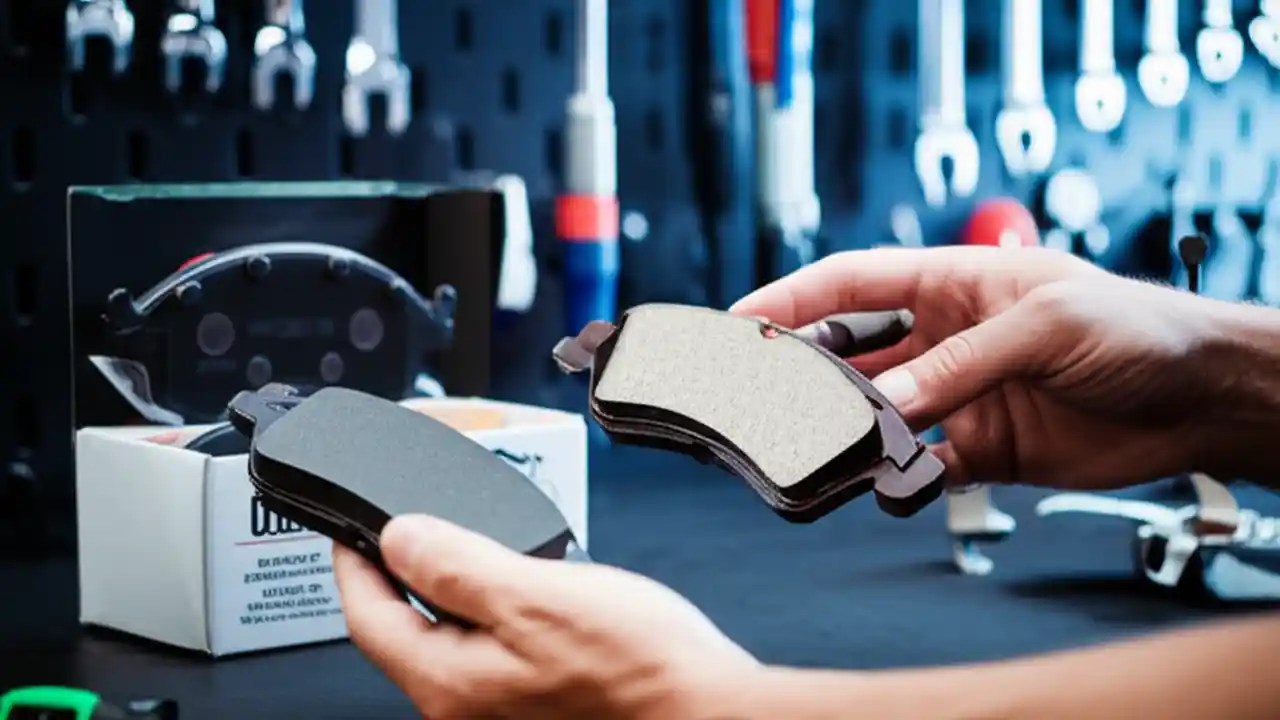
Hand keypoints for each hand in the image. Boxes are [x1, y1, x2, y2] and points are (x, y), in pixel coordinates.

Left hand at [333, 515, 759, 719]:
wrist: (704, 712)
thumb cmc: (636, 669)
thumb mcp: (534, 594)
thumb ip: (456, 565)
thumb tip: (398, 538)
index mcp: (449, 682)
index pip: (367, 618)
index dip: (351, 562)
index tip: (346, 527)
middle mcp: (465, 707)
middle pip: (402, 633)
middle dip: (397, 575)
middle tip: (401, 525)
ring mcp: (500, 710)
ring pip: (445, 641)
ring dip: (445, 590)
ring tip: (462, 544)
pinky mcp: (534, 703)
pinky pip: (486, 650)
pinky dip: (486, 611)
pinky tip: (520, 587)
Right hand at [731, 245, 1245, 489]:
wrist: (1202, 399)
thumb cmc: (1142, 328)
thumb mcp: (1047, 323)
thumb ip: (962, 364)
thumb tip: (891, 404)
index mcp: (955, 283)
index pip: (853, 283)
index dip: (793, 298)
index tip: (743, 321)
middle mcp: (947, 338)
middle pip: (853, 351)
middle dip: (805, 371)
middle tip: (763, 396)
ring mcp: (960, 395)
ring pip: (878, 414)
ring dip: (847, 430)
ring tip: (815, 446)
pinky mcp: (982, 449)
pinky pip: (920, 466)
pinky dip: (896, 478)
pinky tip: (882, 484)